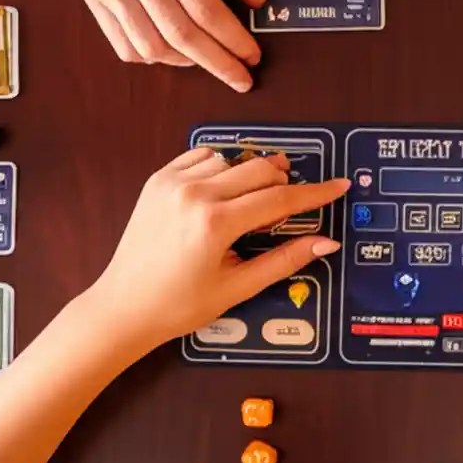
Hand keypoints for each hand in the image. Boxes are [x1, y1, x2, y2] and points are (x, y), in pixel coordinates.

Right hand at [51, 0, 265, 90]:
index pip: (206, 10)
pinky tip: (169, 52)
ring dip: (185, 62)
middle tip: (240, 79)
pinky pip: (122, 43)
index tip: (251, 57)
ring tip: (206, 60)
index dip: (233, 40)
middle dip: (217, 64)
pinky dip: (150, 56)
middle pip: (181, 35)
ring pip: (150, 46)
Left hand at [90, 148, 348, 347]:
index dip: (315, 193)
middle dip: (284, 182)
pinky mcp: (158, 180)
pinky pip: (201, 156)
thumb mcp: (238, 286)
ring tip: (252, 203)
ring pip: (231, 159)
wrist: (124, 306)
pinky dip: (220, 167)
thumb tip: (326, 243)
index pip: (280, 199)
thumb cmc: (180, 305)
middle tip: (293, 203)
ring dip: (250, 175)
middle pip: (259, 170)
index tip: (338, 185)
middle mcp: (194, 194)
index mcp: (215, 223)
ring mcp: (172, 183)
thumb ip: (284, 259)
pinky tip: (224, 191)